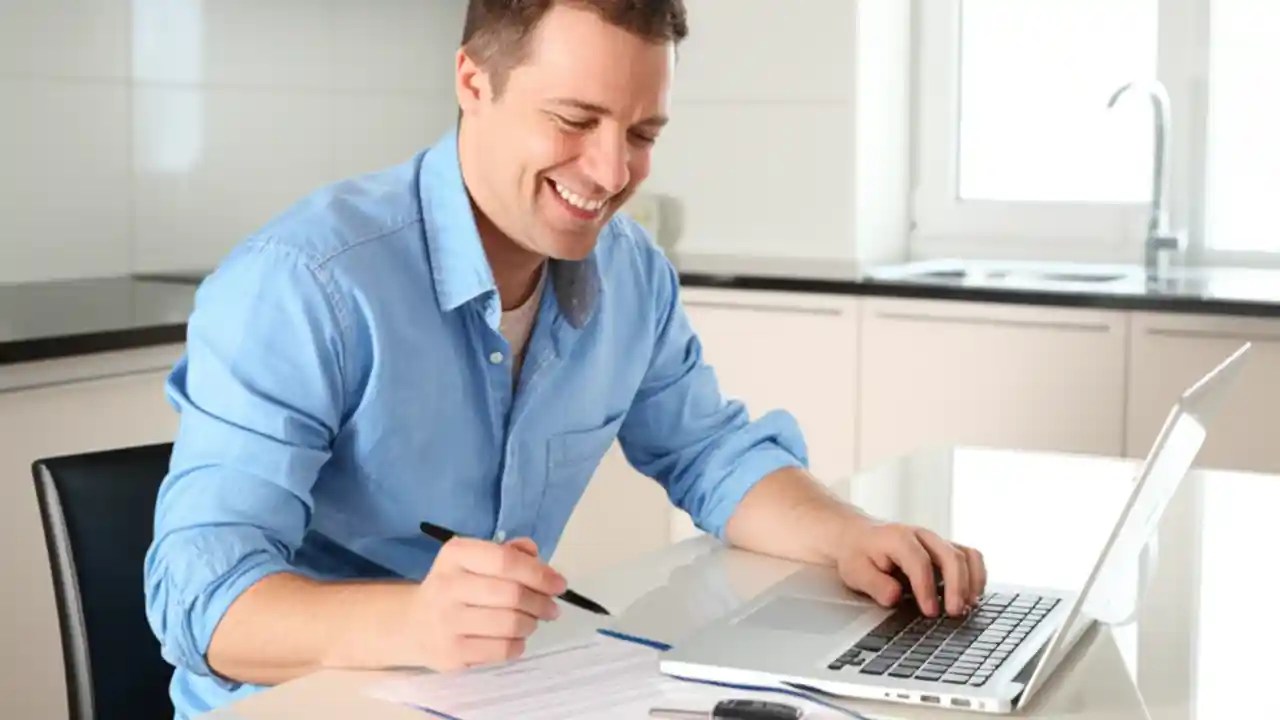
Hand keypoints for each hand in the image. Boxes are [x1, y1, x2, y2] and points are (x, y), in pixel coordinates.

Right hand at [402, 536, 566, 669]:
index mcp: (455, 555)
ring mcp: (446, 622)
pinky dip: (517, 644)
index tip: (559, 584)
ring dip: (531, 623)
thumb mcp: (474, 559)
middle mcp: (447, 585)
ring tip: (531, 622)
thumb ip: (508, 552)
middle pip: (511, 594)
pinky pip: (501, 650)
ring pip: (510, 624)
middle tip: (551, 608)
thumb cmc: (455, 587)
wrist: (412, 624)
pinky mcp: (451, 654)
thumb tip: (536, 556)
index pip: (505, 560)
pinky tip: (514, 638)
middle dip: (541, 602)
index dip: (538, 573)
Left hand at [834, 520, 985, 617]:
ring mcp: (936, 541)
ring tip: (968, 606)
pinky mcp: (945, 549)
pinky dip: (977, 576)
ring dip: (972, 581)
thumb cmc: (857, 554)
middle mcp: (921, 536)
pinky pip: (970, 557)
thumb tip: (895, 597)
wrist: (857, 536)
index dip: (927, 588)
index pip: (919, 562)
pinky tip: (972, 597)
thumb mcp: (855, 571)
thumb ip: (875, 584)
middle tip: (955, 612)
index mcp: (898, 538)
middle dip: (957, 586)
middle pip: (950, 555)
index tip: (930, 611)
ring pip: (966, 554)